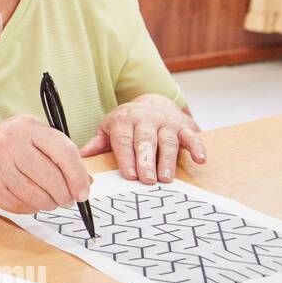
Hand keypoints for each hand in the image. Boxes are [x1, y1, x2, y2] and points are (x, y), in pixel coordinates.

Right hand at [0, 114, 91, 213]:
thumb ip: (57, 153)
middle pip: (52, 177)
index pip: (64, 151)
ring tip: (49, 201)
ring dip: (49, 204)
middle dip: (65, 195)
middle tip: (68, 200)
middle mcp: (10, 142)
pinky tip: (30, 200)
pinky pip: (21, 205)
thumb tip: (85, 182)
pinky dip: (31, 207)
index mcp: (26, 126)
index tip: (83, 191)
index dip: (78, 176)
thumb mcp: (29, 138)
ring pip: (38, 195)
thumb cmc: (2, 147)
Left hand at [80, 94, 204, 183]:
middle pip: (145, 141)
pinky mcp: (183, 126)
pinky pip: (192, 136)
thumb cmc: (128, 122)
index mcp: (124, 120)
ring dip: (167, 160)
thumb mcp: (109, 128)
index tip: (129, 175)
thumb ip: (97, 143)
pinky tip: (200, 159)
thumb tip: (81, 156)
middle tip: (147, 180)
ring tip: (166, 178)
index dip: (126, 157)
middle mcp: (145, 119)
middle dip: (146, 160)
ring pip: (167, 141)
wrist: (154, 102)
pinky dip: (197, 147)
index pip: (124, 140)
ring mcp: (166, 122)